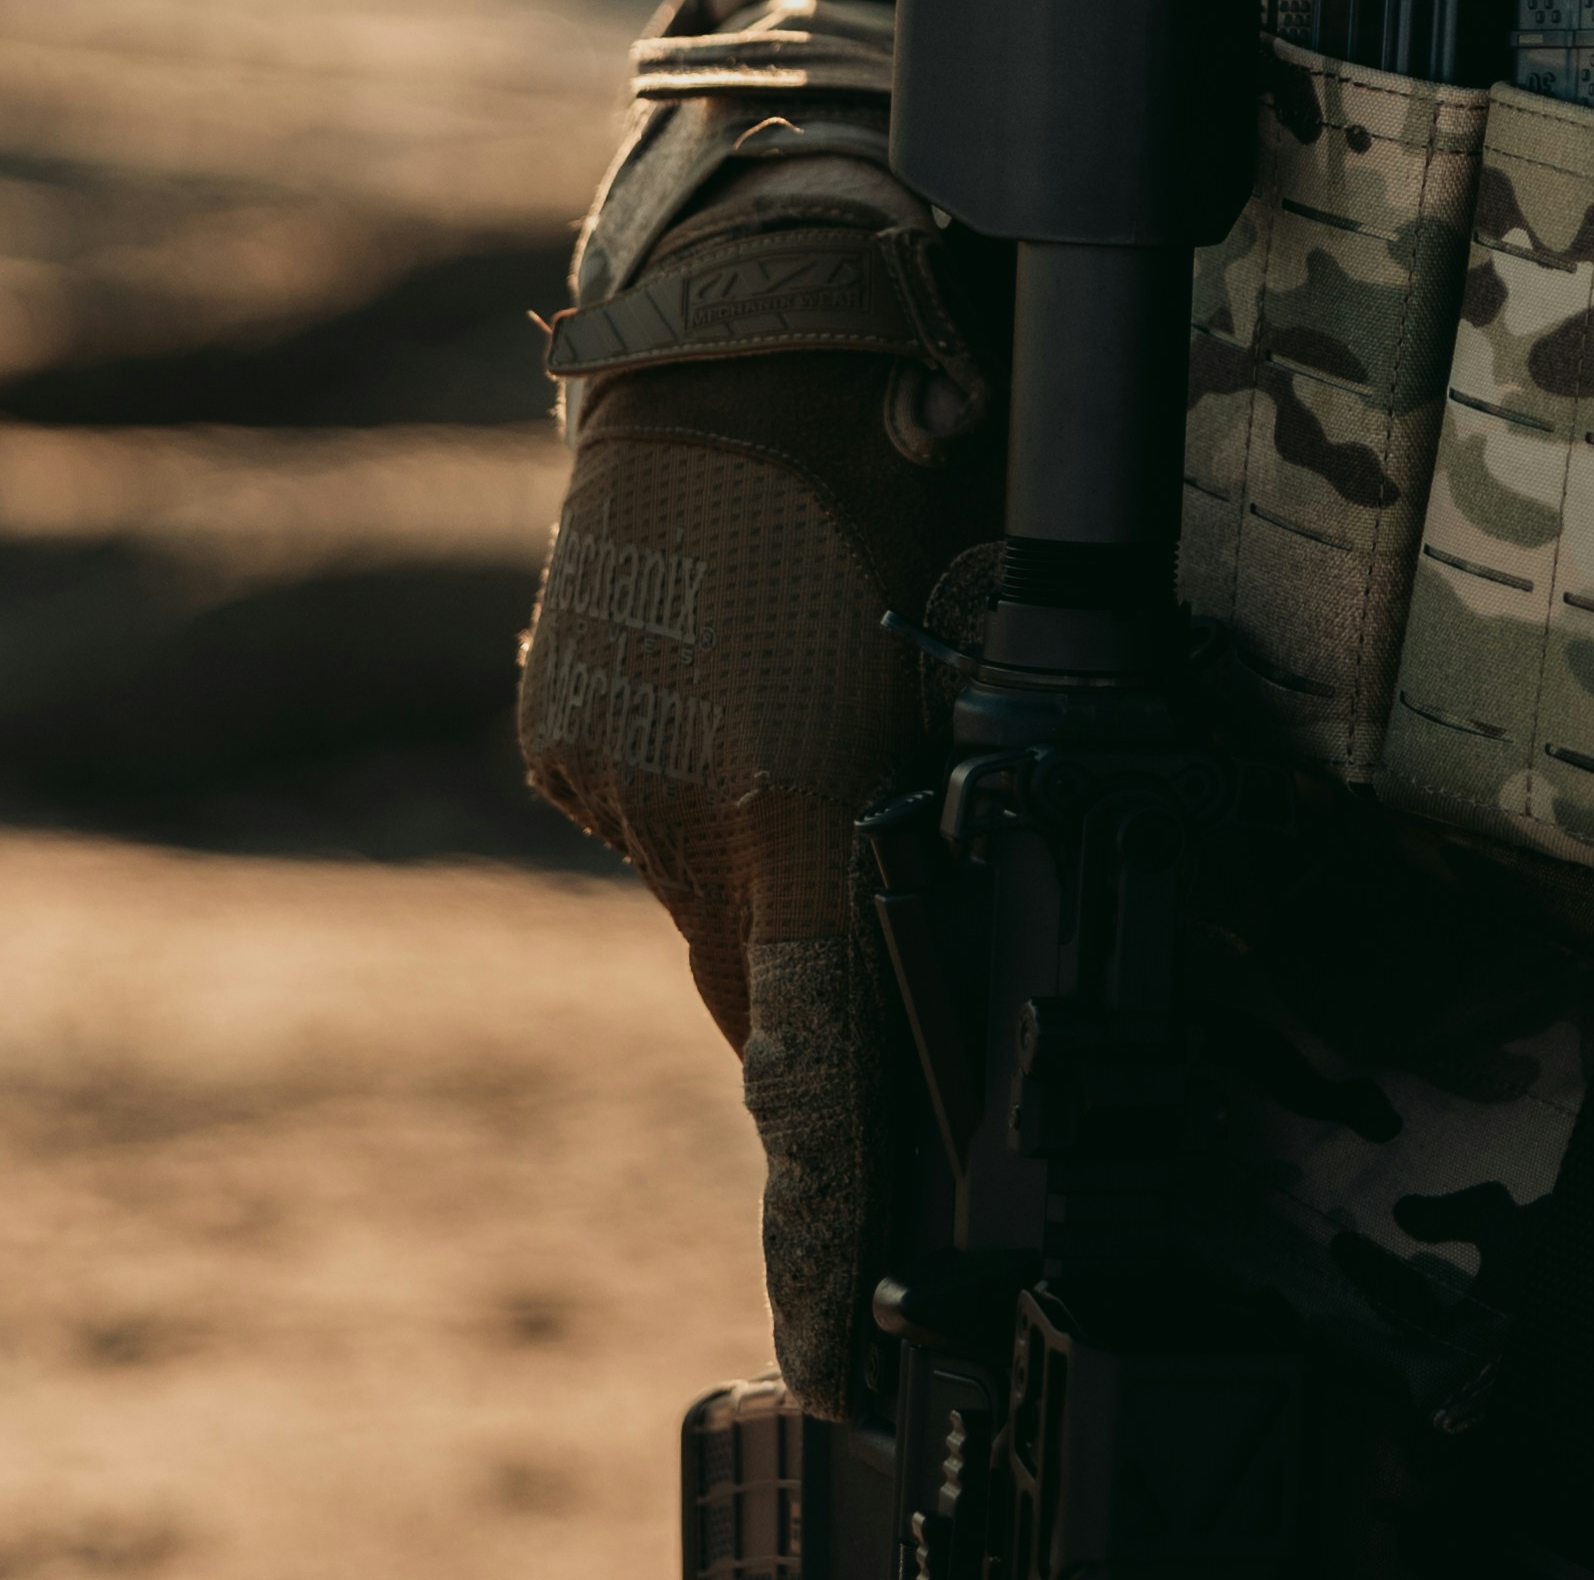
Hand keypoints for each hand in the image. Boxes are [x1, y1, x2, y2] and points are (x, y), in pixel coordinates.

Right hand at [519, 181, 1004, 1410]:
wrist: (741, 325)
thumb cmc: (908, 466)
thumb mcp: (968, 641)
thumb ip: (953, 796)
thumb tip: (968, 911)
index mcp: (798, 805)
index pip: (812, 1070)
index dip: (826, 1216)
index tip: (831, 1338)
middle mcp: (683, 816)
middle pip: (755, 989)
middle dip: (815, 976)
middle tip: (869, 904)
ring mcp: (603, 775)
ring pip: (698, 889)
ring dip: (753, 845)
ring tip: (802, 690)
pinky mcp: (554, 728)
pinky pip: (639, 805)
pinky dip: (690, 773)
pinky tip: (735, 657)